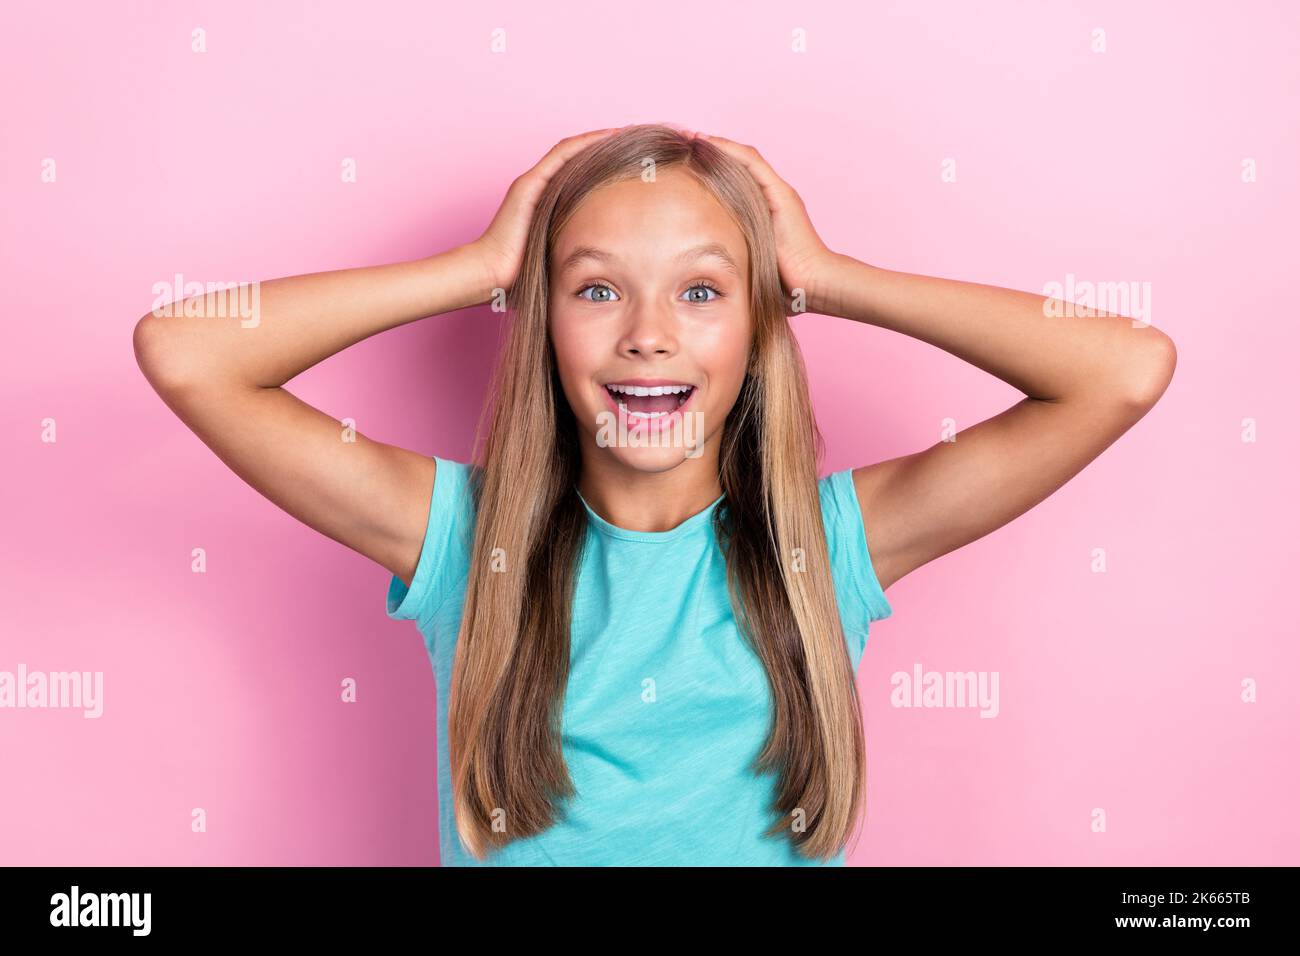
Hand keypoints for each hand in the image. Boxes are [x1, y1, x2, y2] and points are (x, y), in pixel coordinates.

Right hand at [466, 127, 622, 294]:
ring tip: (624, 132)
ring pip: (571, 150)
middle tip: (633, 141)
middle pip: (576, 158)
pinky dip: (585, 143)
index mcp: (546, 203)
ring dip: (598, 139)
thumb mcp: (559, 257)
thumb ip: (576, 251)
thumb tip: (605, 265)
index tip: (630, 162)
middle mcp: (539, 187)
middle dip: (604, 147)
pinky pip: (562, 154)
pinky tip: (607, 137)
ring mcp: (533, 183)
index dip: (603, 165)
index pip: (579, 174)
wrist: (493, 274)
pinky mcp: (530, 183)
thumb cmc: (521, 274)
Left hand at [695, 132, 838, 315]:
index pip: (736, 181)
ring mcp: (779, 193)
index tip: (687, 165)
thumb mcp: (749, 263)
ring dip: (718, 146)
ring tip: (693, 138)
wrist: (813, 284)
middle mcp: (773, 197)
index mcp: (765, 212)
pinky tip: (708, 143)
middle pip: (739, 165)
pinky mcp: (780, 194)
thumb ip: (733, 256)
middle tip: (685, 145)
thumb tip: (705, 268)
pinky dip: (729, 150)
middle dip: (713, 153)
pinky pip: (751, 163)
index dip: (713, 169)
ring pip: (744, 158)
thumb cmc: (784, 283)